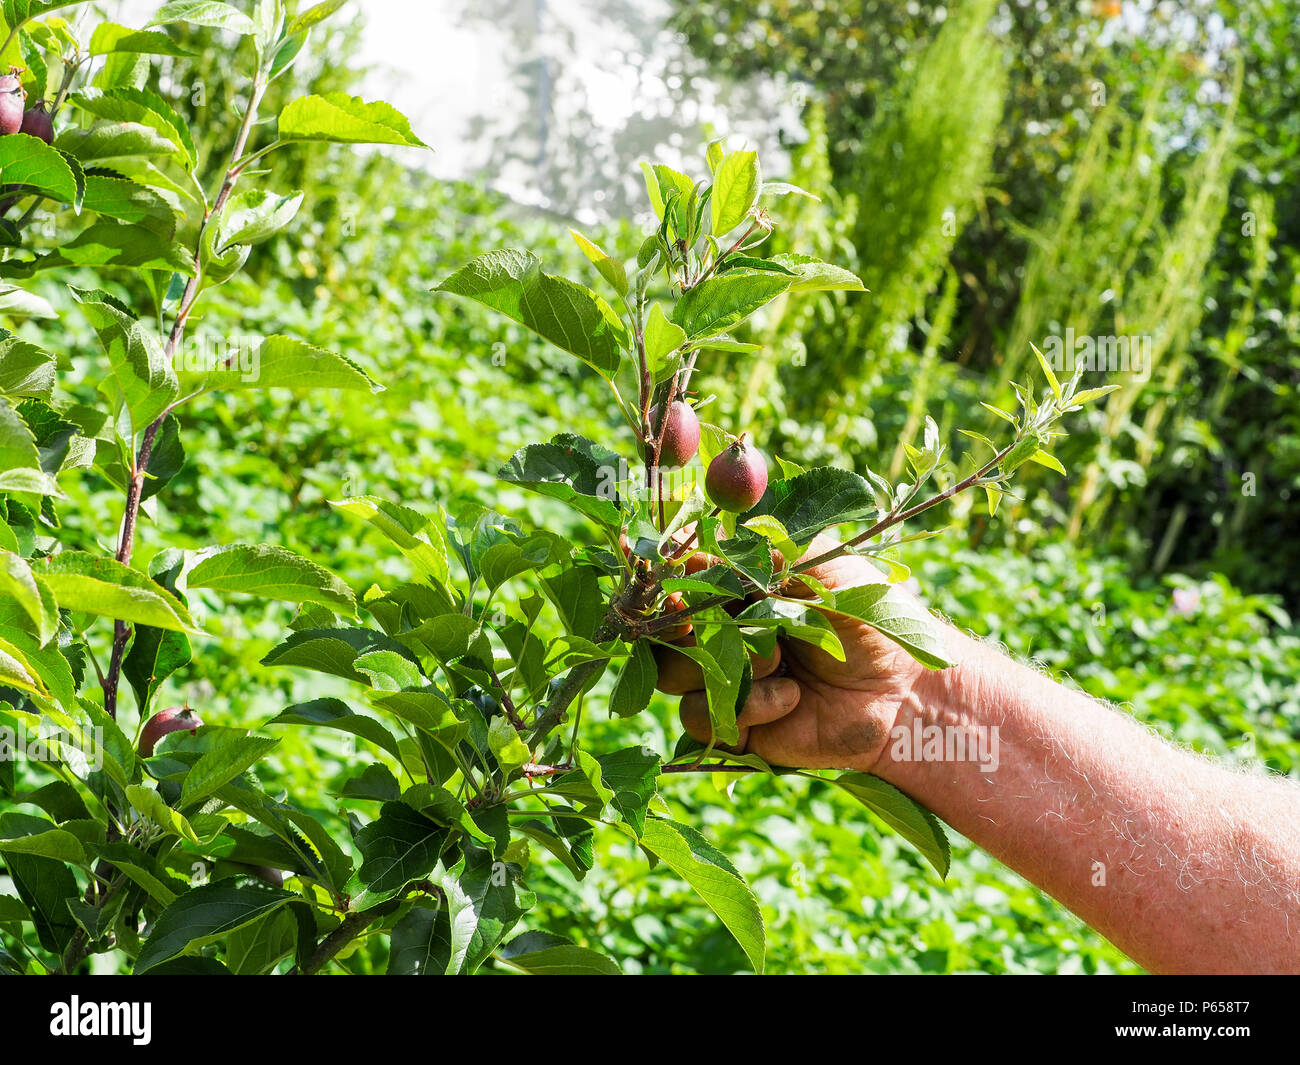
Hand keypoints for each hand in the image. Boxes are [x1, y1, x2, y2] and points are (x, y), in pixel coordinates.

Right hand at [657, 534, 936, 772]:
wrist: (905, 691)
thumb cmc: (870, 619)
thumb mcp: (824, 566)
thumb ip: (768, 551)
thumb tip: (708, 546)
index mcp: (741, 590)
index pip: (683, 582)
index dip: (674, 584)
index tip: (680, 585)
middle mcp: (726, 632)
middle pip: (664, 629)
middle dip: (685, 626)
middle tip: (703, 625)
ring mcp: (728, 680)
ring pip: (672, 673)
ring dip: (724, 664)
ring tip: (779, 661)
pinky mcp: (737, 726)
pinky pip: (702, 716)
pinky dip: (747, 706)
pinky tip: (791, 698)